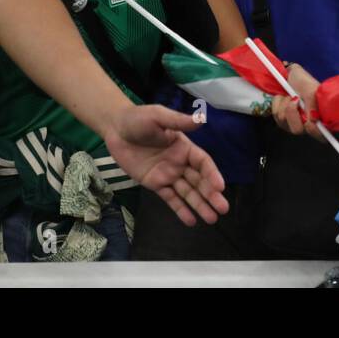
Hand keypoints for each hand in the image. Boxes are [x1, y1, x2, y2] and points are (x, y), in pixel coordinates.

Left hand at [103, 103, 227, 225]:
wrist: (115, 129)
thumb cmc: (138, 119)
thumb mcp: (158, 116)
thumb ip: (178, 121)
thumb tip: (201, 119)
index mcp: (184, 147)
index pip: (203, 163)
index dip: (212, 174)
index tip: (220, 187)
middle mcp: (180, 163)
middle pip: (199, 181)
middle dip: (211, 195)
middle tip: (222, 209)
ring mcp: (168, 175)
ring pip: (187, 192)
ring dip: (200, 205)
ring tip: (211, 219)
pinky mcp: (155, 184)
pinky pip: (170, 198)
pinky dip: (180, 210)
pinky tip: (190, 221)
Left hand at [272, 64, 324, 141]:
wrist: (292, 75)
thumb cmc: (305, 82)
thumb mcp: (312, 89)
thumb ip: (313, 105)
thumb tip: (313, 120)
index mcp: (320, 119)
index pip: (321, 136)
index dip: (314, 133)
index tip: (309, 123)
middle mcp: (306, 125)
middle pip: (297, 130)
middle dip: (292, 112)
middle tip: (295, 98)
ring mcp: (293, 124)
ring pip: (283, 121)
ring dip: (285, 103)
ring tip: (292, 95)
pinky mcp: (281, 119)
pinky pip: (275, 114)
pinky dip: (278, 102)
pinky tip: (284, 97)